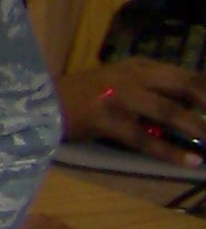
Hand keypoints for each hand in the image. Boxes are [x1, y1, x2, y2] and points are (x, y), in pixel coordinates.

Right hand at [60, 56, 205, 164]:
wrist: (39, 103)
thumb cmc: (85, 96)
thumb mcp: (123, 83)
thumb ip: (155, 90)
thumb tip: (197, 110)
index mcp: (140, 65)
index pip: (189, 75)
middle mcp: (131, 75)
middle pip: (185, 87)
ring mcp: (117, 96)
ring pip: (168, 112)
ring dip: (197, 129)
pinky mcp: (104, 119)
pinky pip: (143, 139)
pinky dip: (170, 152)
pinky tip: (191, 162)